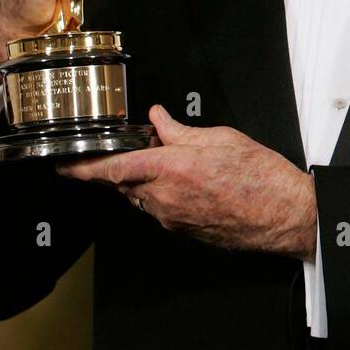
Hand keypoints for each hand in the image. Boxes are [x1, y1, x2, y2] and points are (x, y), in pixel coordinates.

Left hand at [55, 106, 316, 259]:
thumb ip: (180, 131)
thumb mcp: (220, 139)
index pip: (113, 168)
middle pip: (124, 182)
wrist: (285, 215)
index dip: (83, 168)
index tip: (64, 165)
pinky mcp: (182, 230)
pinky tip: (189, 183)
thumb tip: (159, 119)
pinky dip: (163, 193)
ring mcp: (172, 218)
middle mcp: (165, 198)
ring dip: (147, 180)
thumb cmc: (261, 178)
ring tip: (177, 165)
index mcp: (172, 169)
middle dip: (124, 166)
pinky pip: (159, 208)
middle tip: (143, 150)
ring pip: (141, 196)